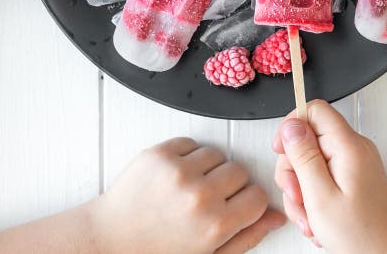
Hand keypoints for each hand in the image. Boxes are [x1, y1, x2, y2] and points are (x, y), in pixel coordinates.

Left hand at [94, 137, 284, 253]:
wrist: (110, 240)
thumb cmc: (157, 252)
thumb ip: (247, 237)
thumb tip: (277, 217)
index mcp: (216, 225)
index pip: (258, 196)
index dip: (247, 202)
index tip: (234, 207)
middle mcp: (200, 196)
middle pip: (239, 171)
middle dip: (228, 184)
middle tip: (207, 200)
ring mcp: (178, 171)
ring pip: (217, 154)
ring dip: (208, 168)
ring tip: (188, 189)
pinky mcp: (160, 154)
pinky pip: (191, 143)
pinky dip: (186, 157)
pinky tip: (174, 178)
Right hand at [272, 100, 386, 251]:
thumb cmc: (363, 236)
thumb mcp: (321, 197)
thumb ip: (304, 157)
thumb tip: (291, 126)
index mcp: (348, 147)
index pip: (315, 110)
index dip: (292, 126)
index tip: (282, 151)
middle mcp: (354, 149)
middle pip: (308, 138)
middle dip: (294, 169)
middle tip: (297, 196)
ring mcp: (354, 162)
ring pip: (311, 160)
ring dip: (302, 189)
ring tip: (309, 216)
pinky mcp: (352, 176)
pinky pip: (322, 174)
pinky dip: (313, 195)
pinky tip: (317, 217)